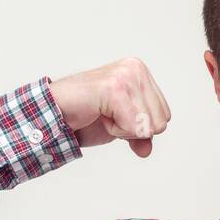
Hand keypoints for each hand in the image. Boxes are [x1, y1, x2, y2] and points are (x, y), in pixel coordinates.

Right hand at [46, 57, 171, 157]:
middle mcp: (136, 69)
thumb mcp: (121, 126)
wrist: (54, 112)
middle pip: (160, 122)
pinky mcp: (114, 88)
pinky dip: (115, 130)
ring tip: (102, 113)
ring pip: (148, 126)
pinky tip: (99, 115)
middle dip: (133, 129)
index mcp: (141, 72)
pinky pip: (133, 126)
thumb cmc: (85, 114)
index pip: (164, 116)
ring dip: (122, 129)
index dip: (139, 126)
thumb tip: (147, 150)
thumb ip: (140, 136)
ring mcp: (126, 76)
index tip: (115, 114)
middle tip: (107, 115)